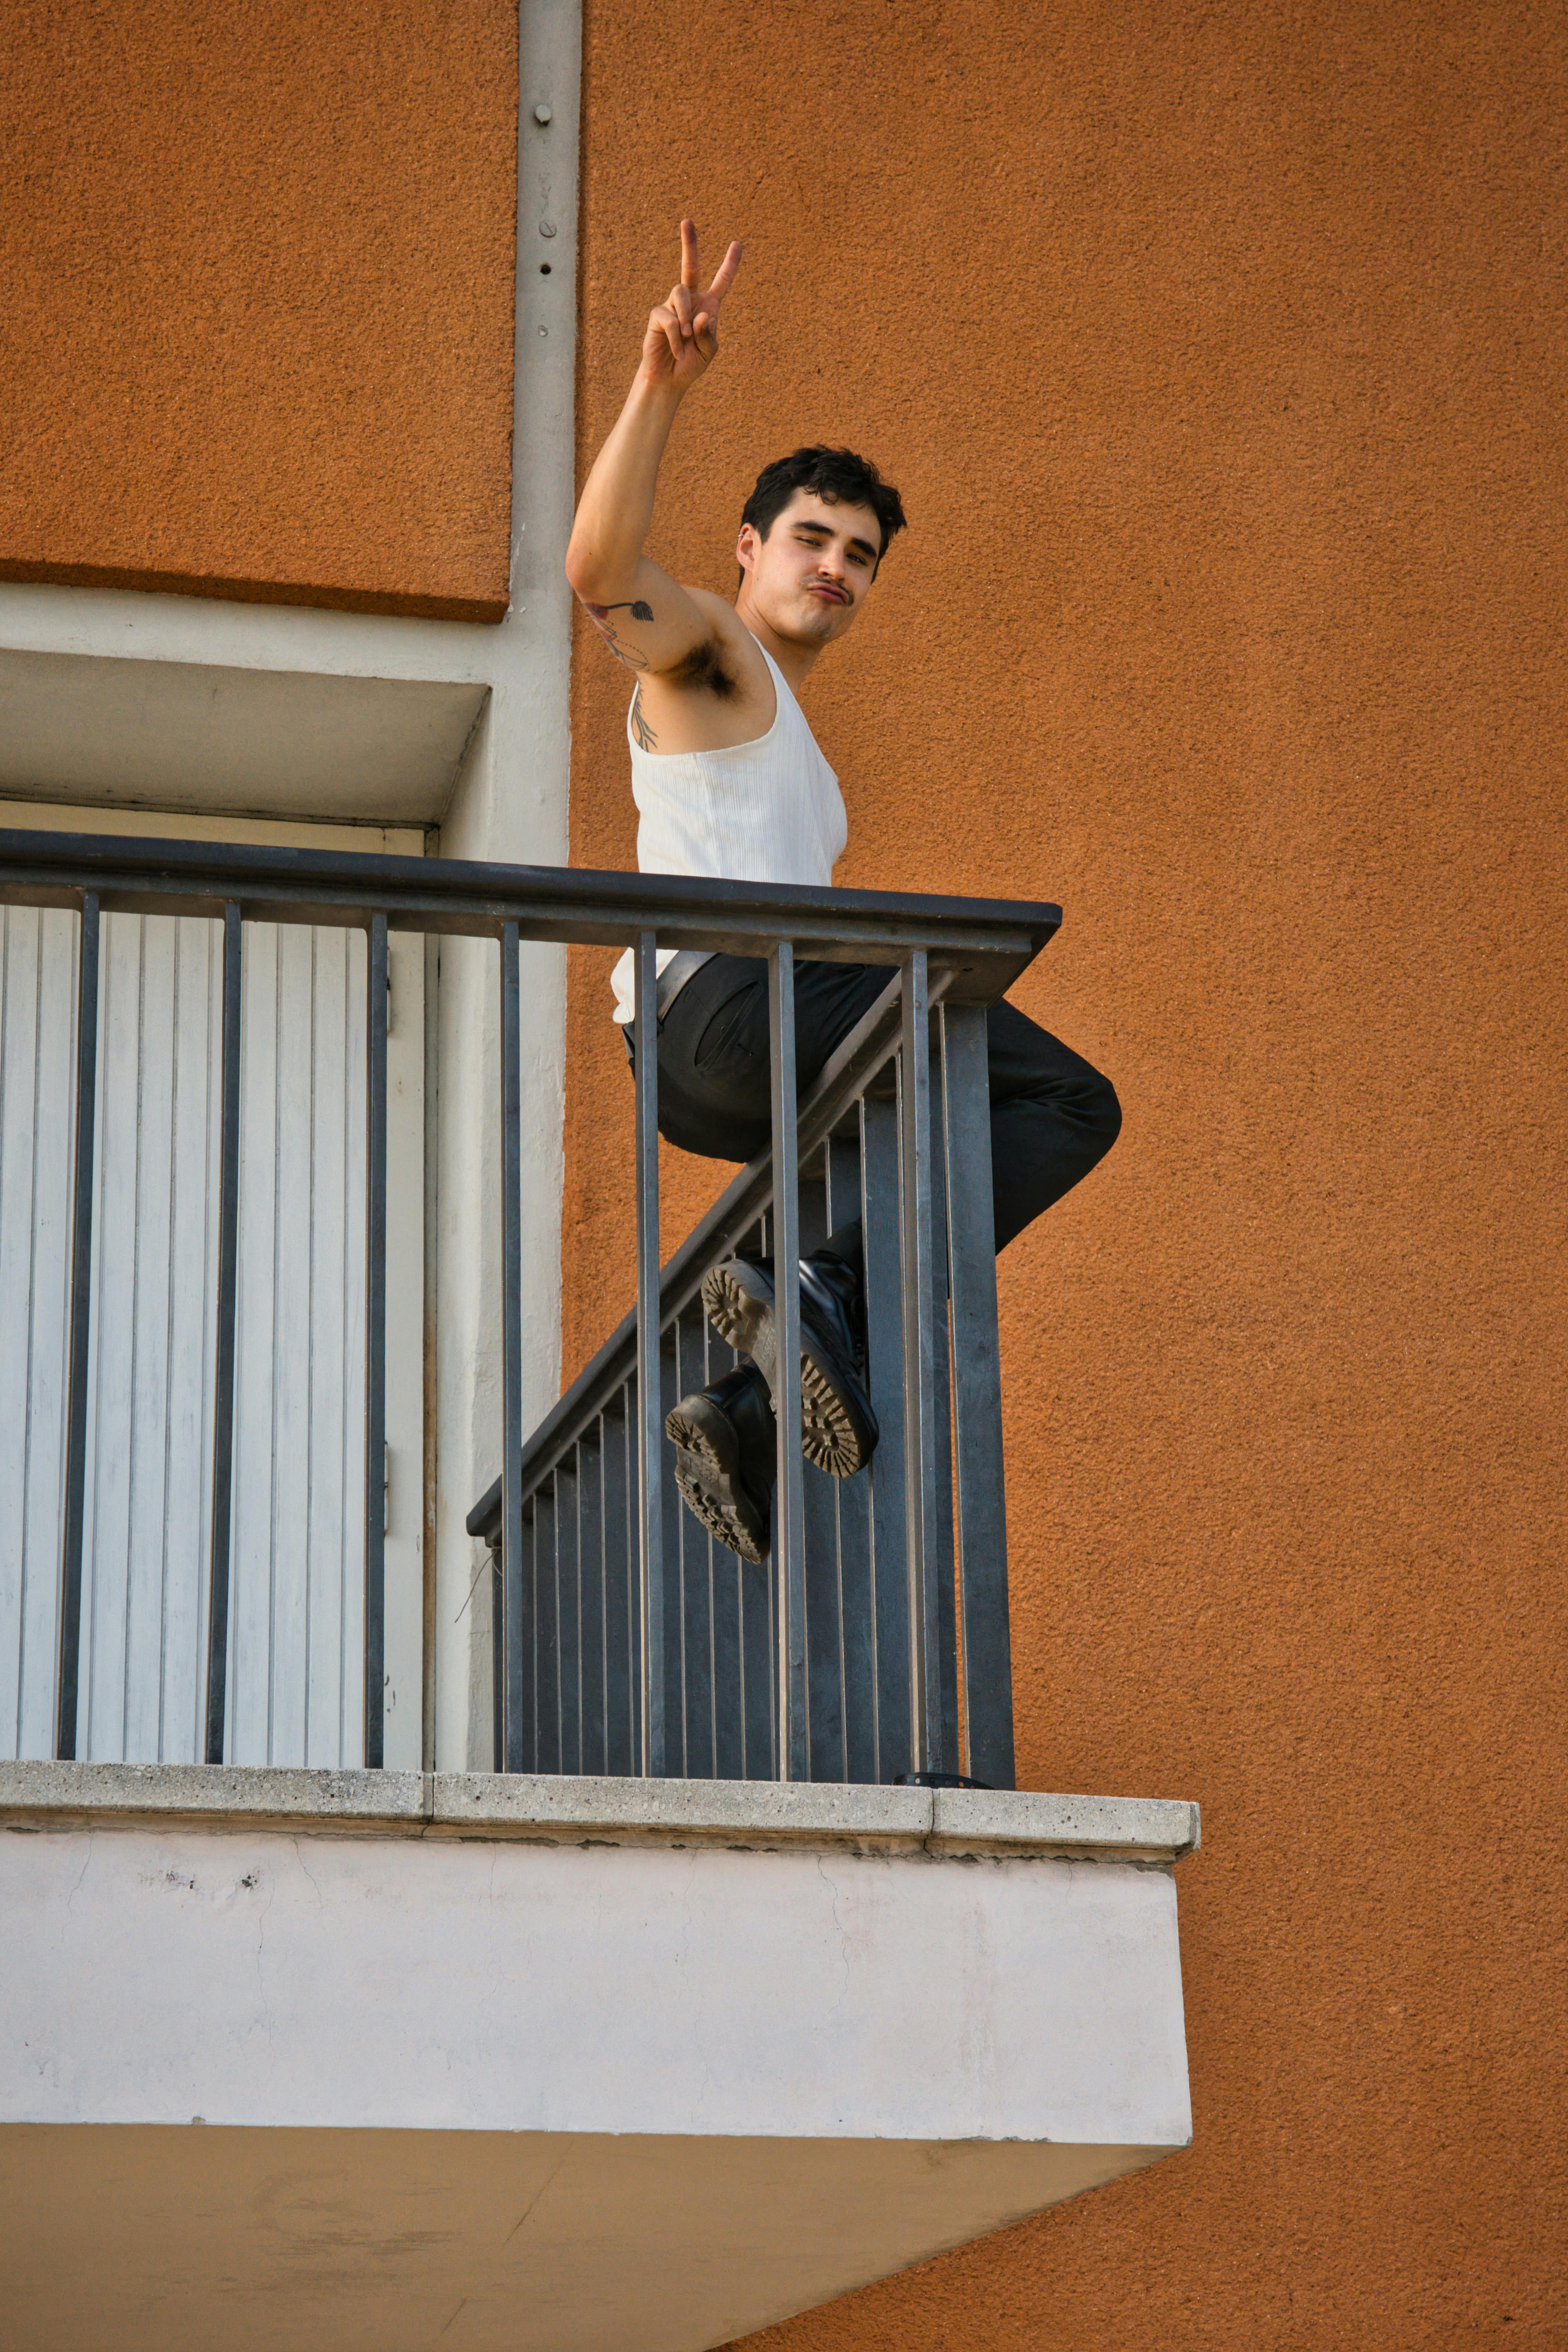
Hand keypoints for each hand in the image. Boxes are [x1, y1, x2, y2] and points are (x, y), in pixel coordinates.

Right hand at [639, 219, 742, 390]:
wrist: (669, 378)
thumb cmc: (692, 363)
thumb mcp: (709, 351)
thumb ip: (709, 333)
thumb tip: (701, 315)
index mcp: (708, 306)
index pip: (721, 282)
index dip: (729, 264)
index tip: (737, 243)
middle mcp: (690, 301)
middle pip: (690, 267)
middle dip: (689, 244)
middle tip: (686, 221)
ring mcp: (672, 306)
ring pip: (681, 293)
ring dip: (686, 318)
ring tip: (687, 338)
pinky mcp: (657, 315)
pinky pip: (670, 319)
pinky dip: (677, 337)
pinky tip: (677, 350)